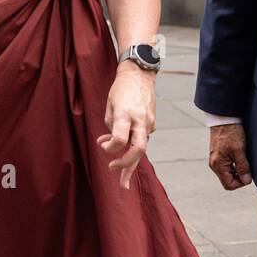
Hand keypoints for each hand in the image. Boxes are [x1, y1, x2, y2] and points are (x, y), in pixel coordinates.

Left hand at [98, 63, 155, 188]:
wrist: (140, 74)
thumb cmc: (121, 89)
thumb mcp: (110, 105)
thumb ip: (110, 126)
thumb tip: (106, 143)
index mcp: (125, 114)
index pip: (120, 140)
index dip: (110, 149)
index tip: (103, 147)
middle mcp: (140, 119)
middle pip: (138, 150)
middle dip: (128, 167)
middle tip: (121, 181)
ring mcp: (149, 121)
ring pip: (141, 147)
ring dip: (131, 162)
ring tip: (123, 177)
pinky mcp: (152, 122)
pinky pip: (142, 138)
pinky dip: (133, 145)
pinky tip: (124, 146)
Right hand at [208, 123, 251, 190]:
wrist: (224, 118)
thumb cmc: (231, 132)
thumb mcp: (239, 149)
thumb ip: (243, 166)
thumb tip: (246, 181)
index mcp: (218, 165)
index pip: (229, 185)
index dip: (241, 183)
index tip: (249, 173)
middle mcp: (214, 165)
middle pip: (229, 181)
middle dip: (240, 177)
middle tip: (248, 166)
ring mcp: (216, 160)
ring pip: (229, 173)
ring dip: (238, 170)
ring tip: (244, 159)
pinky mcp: (219, 155)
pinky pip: (227, 166)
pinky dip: (235, 165)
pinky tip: (240, 156)